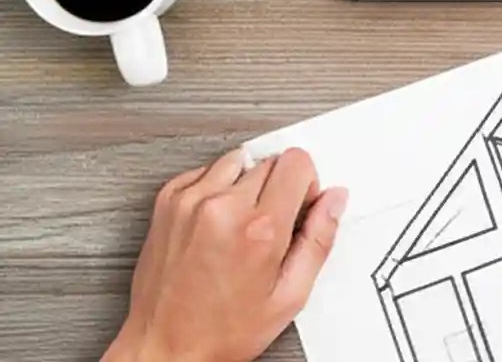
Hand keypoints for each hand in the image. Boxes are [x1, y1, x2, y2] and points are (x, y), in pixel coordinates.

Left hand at [104, 148, 347, 361]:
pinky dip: (216, 189)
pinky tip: (218, 222)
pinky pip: (204, 172)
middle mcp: (222, 208)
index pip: (297, 162)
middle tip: (270, 226)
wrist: (165, 346)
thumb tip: (334, 201)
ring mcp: (190, 202)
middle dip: (279, 188)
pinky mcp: (167, 202)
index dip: (307, 184)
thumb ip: (319, 240)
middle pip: (271, 162)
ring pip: (239, 161)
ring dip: (247, 185)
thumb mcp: (289, 296)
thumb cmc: (221, 330)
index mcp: (259, 229)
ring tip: (242, 223)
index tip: (299, 206)